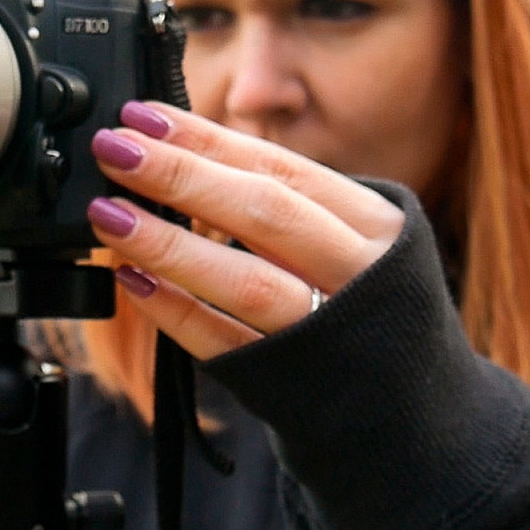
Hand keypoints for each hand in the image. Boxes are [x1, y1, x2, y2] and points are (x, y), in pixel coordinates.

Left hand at [86, 101, 404, 360]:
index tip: (140, 117)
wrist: (420, 412)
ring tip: (109, 215)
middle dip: (182, 177)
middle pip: (266, 214)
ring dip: (170, 245)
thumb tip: (174, 147)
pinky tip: (131, 282)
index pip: (281, 168)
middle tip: (113, 150)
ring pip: (246, 283)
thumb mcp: (351, 238)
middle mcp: (361, 274)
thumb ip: (280, 199)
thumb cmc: (366, 303)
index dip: (206, 140)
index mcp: (376, 224)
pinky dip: (176, 313)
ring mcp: (327, 333)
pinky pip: (225, 346)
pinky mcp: (292, 383)